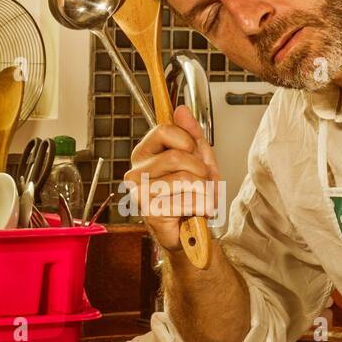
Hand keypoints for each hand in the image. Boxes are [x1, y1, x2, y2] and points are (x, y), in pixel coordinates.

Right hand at [122, 104, 221, 251]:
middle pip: (178, 156)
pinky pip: (187, 200)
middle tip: (204, 183)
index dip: (187, 141)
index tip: (193, 154)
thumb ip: (192, 134)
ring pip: (185, 179)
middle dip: (201, 171)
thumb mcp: (198, 158)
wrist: (191, 231)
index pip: (164, 129)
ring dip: (204, 191)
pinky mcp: (150, 211)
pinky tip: (197, 211)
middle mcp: (136, 172)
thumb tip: (181, 110)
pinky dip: (202, 206)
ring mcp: (140, 192)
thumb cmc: (190, 195)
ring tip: (203, 198)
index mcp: (145, 154)